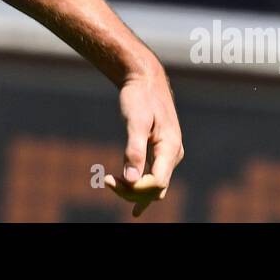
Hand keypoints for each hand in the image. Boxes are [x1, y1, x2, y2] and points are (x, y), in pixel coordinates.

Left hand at [102, 65, 183, 217]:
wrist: (145, 79)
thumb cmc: (139, 96)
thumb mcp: (134, 120)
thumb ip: (134, 150)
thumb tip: (131, 180)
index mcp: (170, 148)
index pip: (156, 182)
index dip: (134, 189)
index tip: (109, 179)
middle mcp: (174, 154)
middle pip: (155, 187)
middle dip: (132, 191)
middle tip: (106, 181)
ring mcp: (169, 155)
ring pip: (155, 185)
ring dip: (135, 191)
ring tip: (111, 186)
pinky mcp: (162, 152)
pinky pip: (155, 177)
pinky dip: (142, 188)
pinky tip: (133, 201)